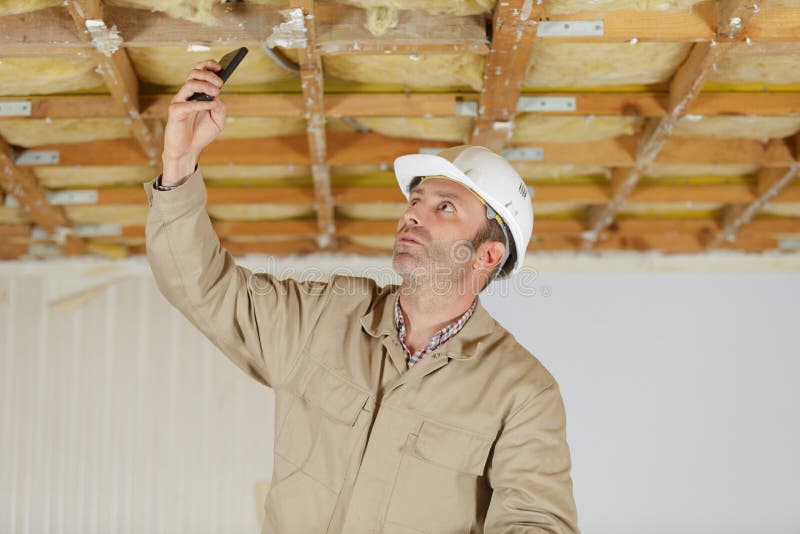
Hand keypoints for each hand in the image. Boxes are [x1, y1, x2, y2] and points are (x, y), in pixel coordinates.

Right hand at [161, 60, 226, 183]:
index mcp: (197, 92)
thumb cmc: (201, 133)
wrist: (188, 151)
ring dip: (204, 85)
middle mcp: (187, 94)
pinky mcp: (175, 112)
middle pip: (194, 74)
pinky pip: (187, 104)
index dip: (209, 65)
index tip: (221, 67)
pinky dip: (200, 103)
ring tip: (217, 91)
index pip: (200, 72)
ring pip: (189, 84)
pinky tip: (210, 104)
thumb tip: (217, 97)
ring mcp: (180, 101)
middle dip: (208, 74)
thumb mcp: (217, 121)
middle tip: (221, 83)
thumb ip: (220, 108)